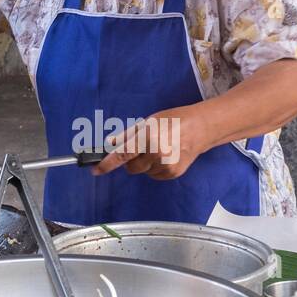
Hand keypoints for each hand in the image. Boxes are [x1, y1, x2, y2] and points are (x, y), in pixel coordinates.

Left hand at [93, 106, 212, 180]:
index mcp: (147, 137)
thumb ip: (128, 135)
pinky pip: (154, 175)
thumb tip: (110, 145)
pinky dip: (156, 168)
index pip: (122, 155)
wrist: (200, 129)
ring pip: (143, 172)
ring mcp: (165, 166)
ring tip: (159, 149)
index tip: (96, 170)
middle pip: (131, 167)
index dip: (107, 164)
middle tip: (142, 148)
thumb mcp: (148, 122)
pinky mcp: (172, 173)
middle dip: (131, 160)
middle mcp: (156, 153)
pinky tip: (166, 156)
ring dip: (145, 164)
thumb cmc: (173, 120)